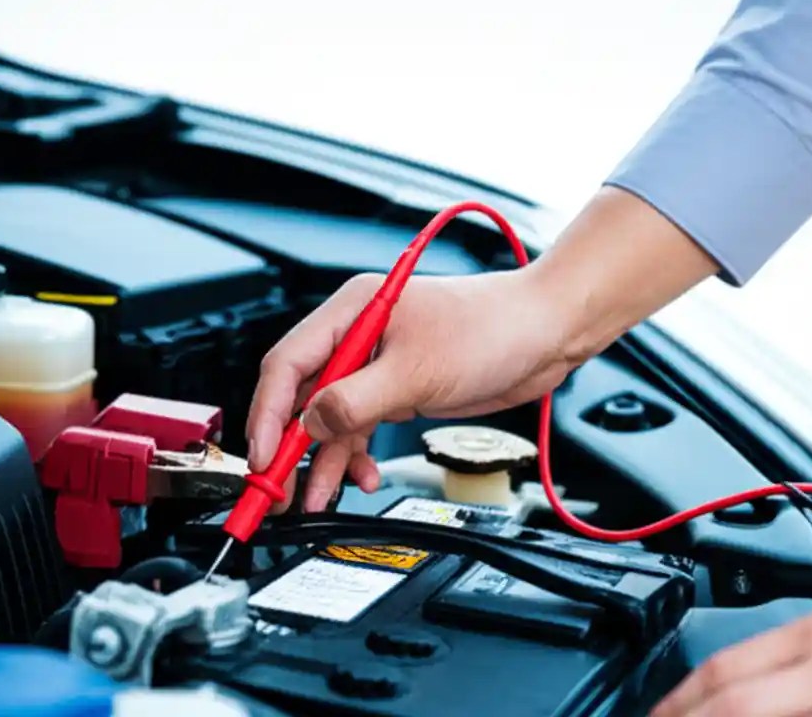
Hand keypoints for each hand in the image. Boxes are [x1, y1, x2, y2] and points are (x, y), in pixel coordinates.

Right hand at [244, 188, 718, 512]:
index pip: (287, 365)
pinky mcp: (398, 388)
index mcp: (351, 311)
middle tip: (279, 490)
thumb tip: (311, 425)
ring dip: (326, 460)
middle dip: (291, 447)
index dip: (269, 416)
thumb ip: (356, 401)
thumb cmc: (493, 327)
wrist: (546, 333)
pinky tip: (361, 476)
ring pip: (331, 419)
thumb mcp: (416, 371)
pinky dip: (356, 454)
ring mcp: (377, 363)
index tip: (265, 458)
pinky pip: (360, 426)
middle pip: (302, 396)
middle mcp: (357, 335)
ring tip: (318, 499)